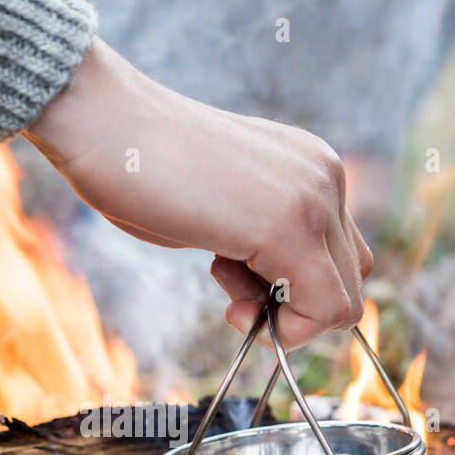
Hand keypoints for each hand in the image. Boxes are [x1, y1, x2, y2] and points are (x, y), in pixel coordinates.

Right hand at [24, 38, 371, 348]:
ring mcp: (314, 199)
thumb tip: (275, 290)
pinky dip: (283, 331)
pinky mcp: (288, 225)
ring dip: (286, 319)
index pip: (342, 256)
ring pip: (344, 304)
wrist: (104, 123)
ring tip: (223, 280)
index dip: (298, 291)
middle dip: (294, 310)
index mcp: (311, 166)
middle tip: (232, 296)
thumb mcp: (223, 204)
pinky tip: (231, 305)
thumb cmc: (142, 166)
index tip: (242, 286)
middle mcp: (325, 176)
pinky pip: (323, 311)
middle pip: (350, 283)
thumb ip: (261, 236)